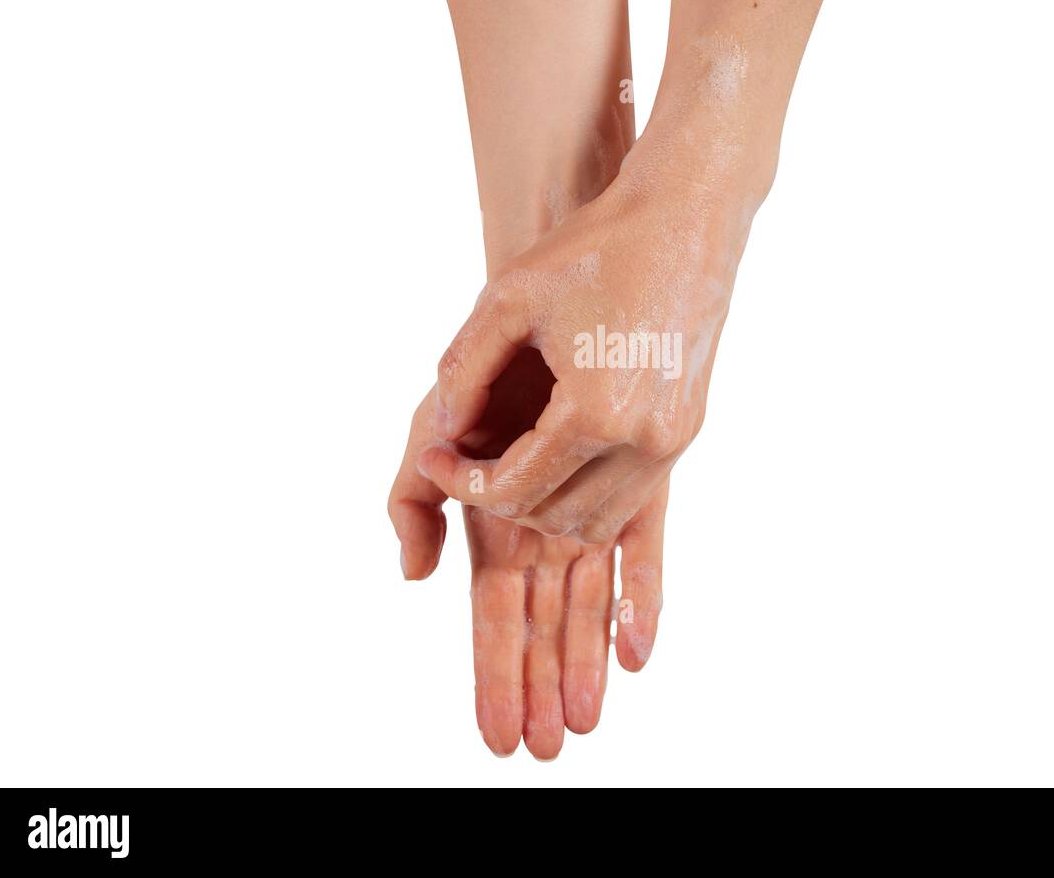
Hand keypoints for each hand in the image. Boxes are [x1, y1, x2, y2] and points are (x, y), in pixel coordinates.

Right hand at [389, 349, 664, 758]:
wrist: (549, 303)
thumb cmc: (483, 365)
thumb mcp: (430, 424)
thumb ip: (411, 498)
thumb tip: (416, 574)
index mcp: (493, 521)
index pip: (493, 613)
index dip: (494, 672)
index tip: (496, 735)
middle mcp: (543, 523)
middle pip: (543, 622)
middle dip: (540, 685)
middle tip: (542, 749)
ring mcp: (593, 507)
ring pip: (589, 601)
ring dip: (584, 659)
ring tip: (583, 722)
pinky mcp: (641, 485)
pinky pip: (642, 552)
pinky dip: (638, 599)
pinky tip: (638, 651)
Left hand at [418, 169, 753, 543]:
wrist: (685, 219)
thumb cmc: (595, 249)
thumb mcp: (507, 298)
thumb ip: (463, 371)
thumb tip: (444, 431)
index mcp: (596, 411)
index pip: (513, 490)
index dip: (460, 482)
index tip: (432, 454)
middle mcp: (644, 441)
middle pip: (552, 518)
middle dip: (497, 499)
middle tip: (466, 459)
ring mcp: (673, 441)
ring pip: (594, 523)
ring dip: (543, 507)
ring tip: (510, 460)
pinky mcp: (687, 431)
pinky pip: (627, 498)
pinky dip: (583, 494)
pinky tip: (553, 451)